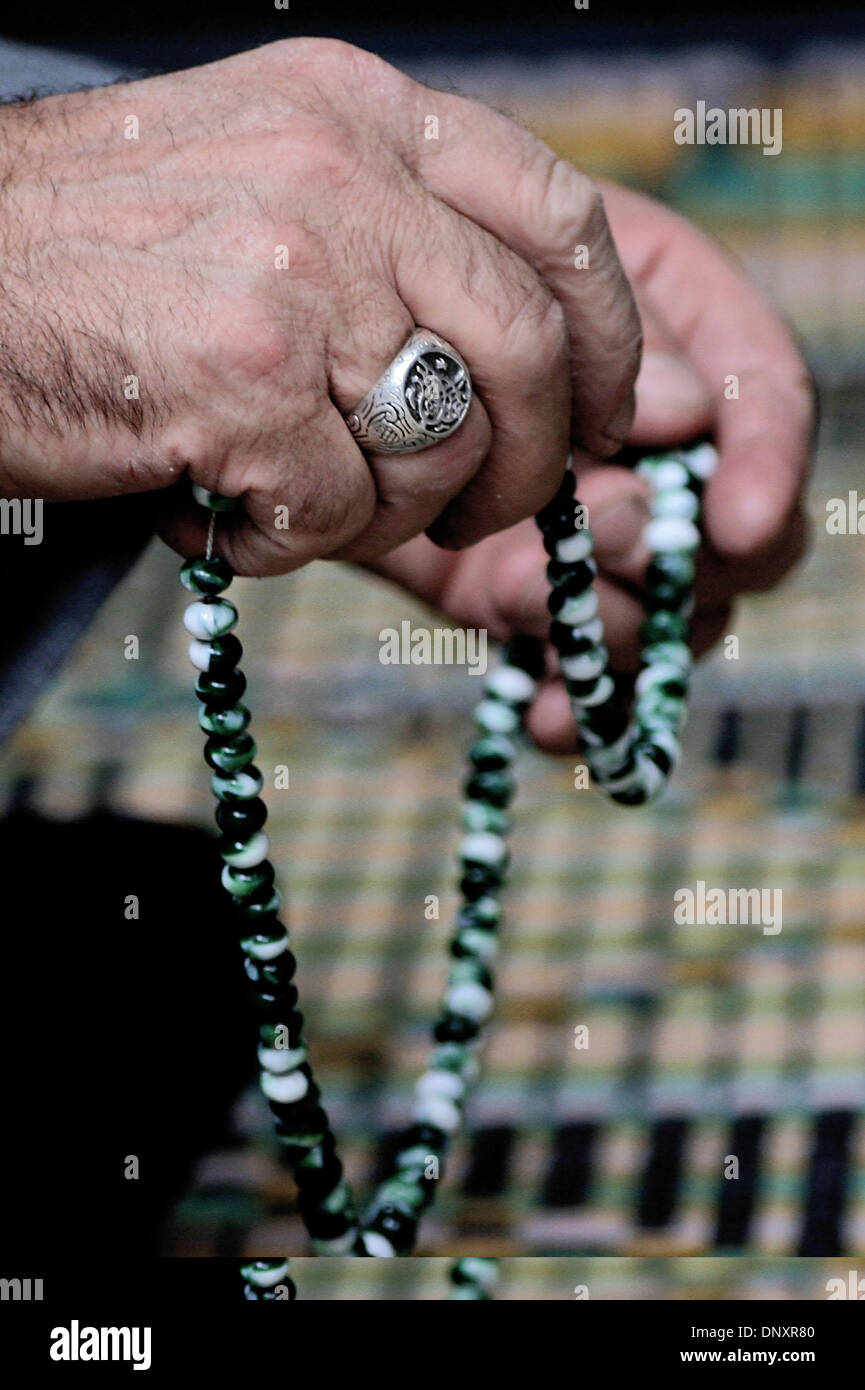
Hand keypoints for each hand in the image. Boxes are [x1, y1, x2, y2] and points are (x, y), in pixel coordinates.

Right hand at [0, 37, 640, 574]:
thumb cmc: (98, 253)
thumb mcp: (260, 178)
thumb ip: (396, 234)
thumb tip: (539, 352)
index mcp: (359, 112)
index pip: (559, 213)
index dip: (610, 334)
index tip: (610, 414)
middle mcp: (341, 177)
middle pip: (524, 345)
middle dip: (533, 461)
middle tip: (484, 513)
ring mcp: (294, 275)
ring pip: (441, 445)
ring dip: (394, 515)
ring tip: (311, 508)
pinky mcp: (241, 381)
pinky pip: (339, 512)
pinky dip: (292, 546)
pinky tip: (231, 521)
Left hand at [372, 183, 814, 750]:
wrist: (310, 345)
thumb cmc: (408, 267)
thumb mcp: (509, 261)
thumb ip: (604, 328)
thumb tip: (686, 413)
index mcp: (672, 328)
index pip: (764, 393)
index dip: (768, 463)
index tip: (735, 522)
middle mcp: (647, 446)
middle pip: (730, 532)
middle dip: (672, 553)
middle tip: (601, 538)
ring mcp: (589, 529)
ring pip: (660, 612)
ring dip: (607, 624)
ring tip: (514, 591)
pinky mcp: (526, 590)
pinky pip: (578, 664)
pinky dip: (573, 700)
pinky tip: (545, 715)